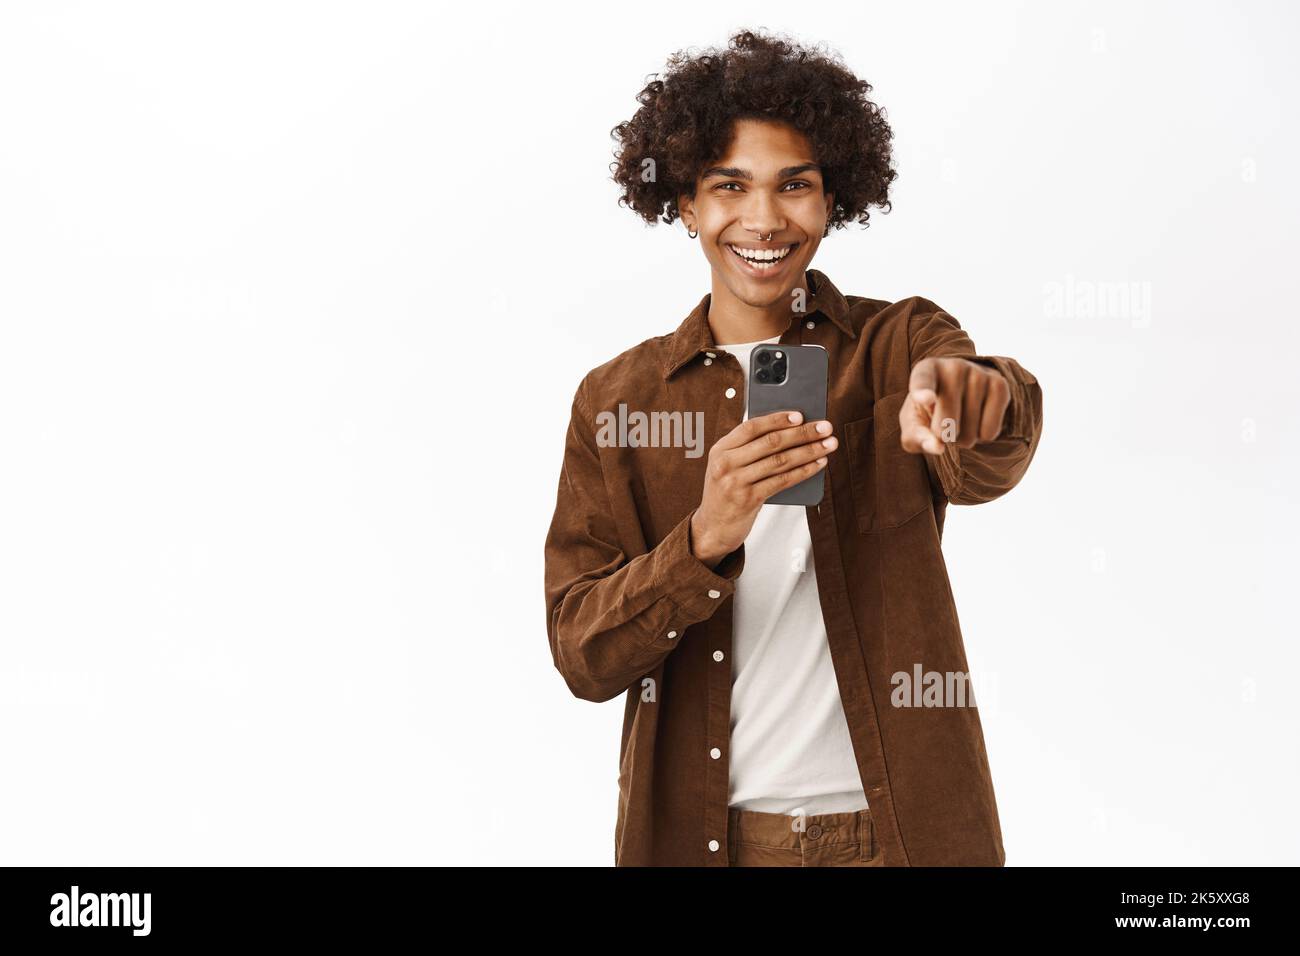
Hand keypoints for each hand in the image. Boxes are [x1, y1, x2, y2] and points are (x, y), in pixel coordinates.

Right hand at [690, 410, 836, 565]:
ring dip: (809, 451)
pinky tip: (818, 464)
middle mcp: (726, 463)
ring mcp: (736, 482)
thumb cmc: (728, 492)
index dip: (777, 419)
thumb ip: (749, 449)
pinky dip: (804, 471)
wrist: (713, 528)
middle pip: (771, 442)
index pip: (751, 427)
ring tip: (829, 444)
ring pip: (780, 460)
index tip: (801, 415)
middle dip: (802, 433)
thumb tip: (792, 431)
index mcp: (720, 449)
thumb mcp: (729, 467)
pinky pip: (782, 481)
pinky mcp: (749, 499)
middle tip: (825, 428)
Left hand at [900, 357, 1008, 454]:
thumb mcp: (915, 424)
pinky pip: (990, 432)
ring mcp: (979, 373)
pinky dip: (983, 436)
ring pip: (970, 431)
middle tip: (942, 425)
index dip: (923, 392)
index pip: (922, 382)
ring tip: (961, 420)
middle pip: (948, 421)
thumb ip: (918, 437)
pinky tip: (978, 421)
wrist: (960, 395)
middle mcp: (953, 367)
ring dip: (964, 438)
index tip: (926, 400)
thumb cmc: (930, 411)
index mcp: (925, 370)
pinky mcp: (1000, 385)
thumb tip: (937, 448)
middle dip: (944, 436)